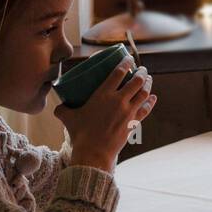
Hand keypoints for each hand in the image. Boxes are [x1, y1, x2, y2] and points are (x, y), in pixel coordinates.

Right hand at [55, 56, 155, 171]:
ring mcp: (128, 112)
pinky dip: (151, 101)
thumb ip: (63, 109)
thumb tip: (58, 107)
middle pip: (136, 80)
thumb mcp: (69, 118)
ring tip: (148, 79)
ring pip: (143, 92)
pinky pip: (146, 109)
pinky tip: (153, 97)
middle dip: (141, 72)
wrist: (94, 153)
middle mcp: (118, 100)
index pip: (118, 73)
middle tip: (142, 69)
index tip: (129, 58)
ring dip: (148, 84)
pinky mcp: (133, 123)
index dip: (126, 62)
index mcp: (103, 95)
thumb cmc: (80, 134)